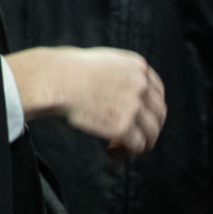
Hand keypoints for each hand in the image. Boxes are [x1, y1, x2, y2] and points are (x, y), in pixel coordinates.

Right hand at [5, 46, 165, 154]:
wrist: (53, 80)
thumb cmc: (67, 71)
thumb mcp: (102, 61)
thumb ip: (120, 74)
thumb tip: (124, 96)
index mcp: (137, 66)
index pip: (158, 92)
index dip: (151, 108)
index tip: (141, 118)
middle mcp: (141, 85)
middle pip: (159, 113)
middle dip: (149, 127)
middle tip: (135, 137)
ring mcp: (133, 106)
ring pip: (152, 133)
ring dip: (141, 143)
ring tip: (121, 147)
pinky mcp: (123, 126)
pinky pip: (137, 145)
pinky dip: (126, 152)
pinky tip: (110, 150)